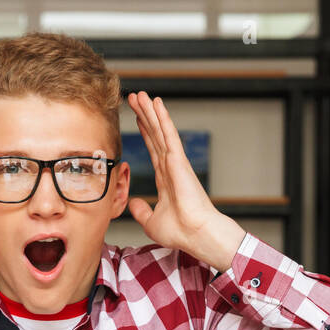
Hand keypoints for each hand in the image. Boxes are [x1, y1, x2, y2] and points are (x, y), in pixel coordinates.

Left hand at [126, 90, 244, 270]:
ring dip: (150, 111)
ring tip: (140, 94)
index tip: (137, 118)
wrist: (196, 234)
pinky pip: (168, 135)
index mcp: (166, 180)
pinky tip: (156, 103)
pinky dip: (162, 118)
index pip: (152, 150)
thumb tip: (133, 202)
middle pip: (154, 135)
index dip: (144, 133)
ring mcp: (175, 162)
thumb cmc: (181, 232)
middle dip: (144, 116)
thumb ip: (141, 211)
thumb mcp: (152, 223)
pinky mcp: (179, 160)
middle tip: (135, 98)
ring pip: (160, 130)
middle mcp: (171, 167)